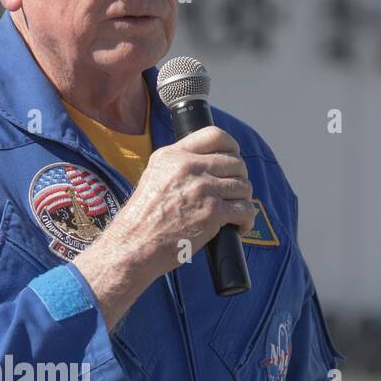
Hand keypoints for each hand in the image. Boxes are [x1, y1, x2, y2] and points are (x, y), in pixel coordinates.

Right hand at [110, 125, 257, 277]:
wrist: (134, 246)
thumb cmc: (142, 220)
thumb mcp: (153, 178)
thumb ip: (177, 166)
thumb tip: (208, 164)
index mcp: (173, 155)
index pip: (215, 135)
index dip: (231, 147)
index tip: (233, 161)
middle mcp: (188, 167)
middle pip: (235, 162)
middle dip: (239, 179)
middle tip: (234, 195)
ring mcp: (202, 188)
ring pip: (243, 186)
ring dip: (243, 201)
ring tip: (235, 213)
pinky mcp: (212, 212)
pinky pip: (245, 210)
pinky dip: (246, 221)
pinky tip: (238, 228)